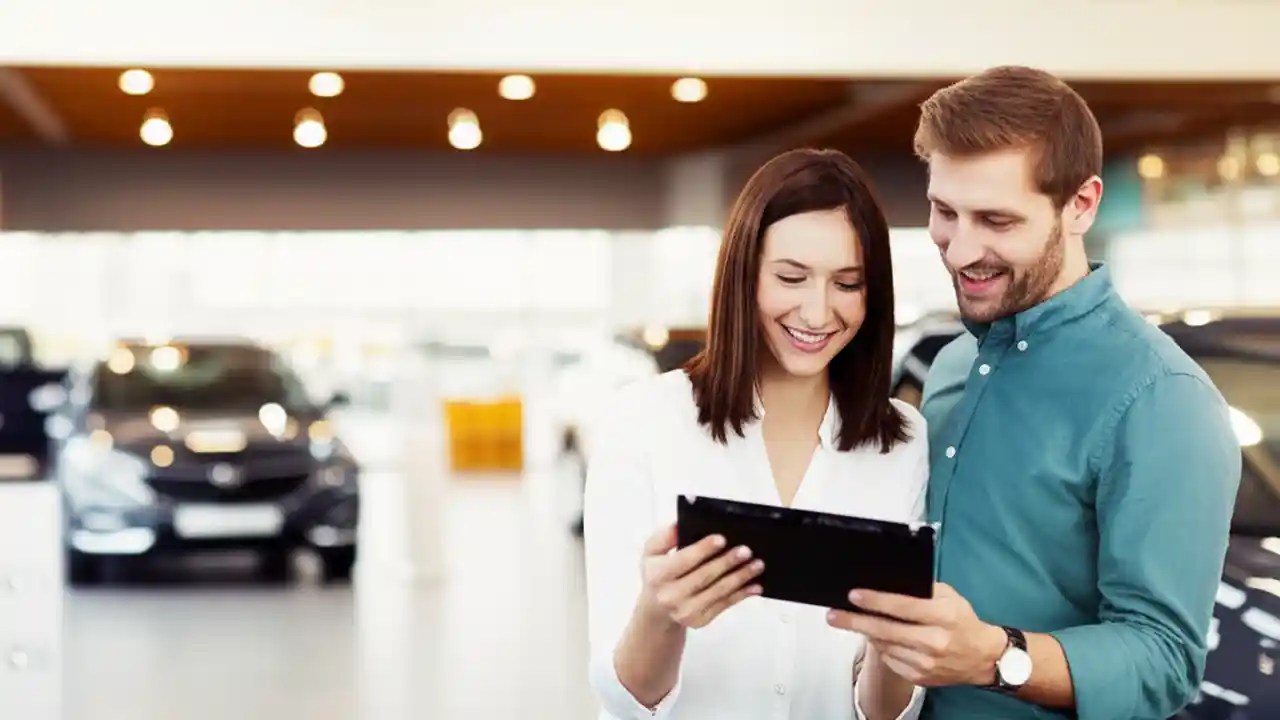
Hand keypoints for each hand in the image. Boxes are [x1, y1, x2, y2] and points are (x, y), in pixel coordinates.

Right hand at [637, 523, 763, 629]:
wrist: (657, 608)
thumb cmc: (659, 572)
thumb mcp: (652, 552)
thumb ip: (664, 536)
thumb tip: (680, 524)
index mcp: (656, 575)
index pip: (682, 561)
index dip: (703, 550)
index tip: (722, 538)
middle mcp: (669, 596)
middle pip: (704, 577)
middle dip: (727, 562)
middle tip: (746, 550)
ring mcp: (685, 611)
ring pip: (718, 592)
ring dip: (740, 578)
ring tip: (757, 564)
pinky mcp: (699, 620)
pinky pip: (724, 605)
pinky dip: (742, 594)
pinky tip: (755, 585)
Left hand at [827, 583, 1006, 687]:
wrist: (983, 658)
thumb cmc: (962, 621)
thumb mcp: (949, 596)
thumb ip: (922, 589)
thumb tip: (888, 583)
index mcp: (943, 616)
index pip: (903, 606)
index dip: (875, 601)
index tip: (853, 595)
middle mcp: (934, 641)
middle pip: (886, 630)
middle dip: (855, 621)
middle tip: (833, 615)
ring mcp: (926, 663)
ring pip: (884, 645)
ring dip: (865, 632)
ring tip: (849, 621)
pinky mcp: (919, 677)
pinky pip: (890, 659)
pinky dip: (881, 647)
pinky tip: (876, 637)